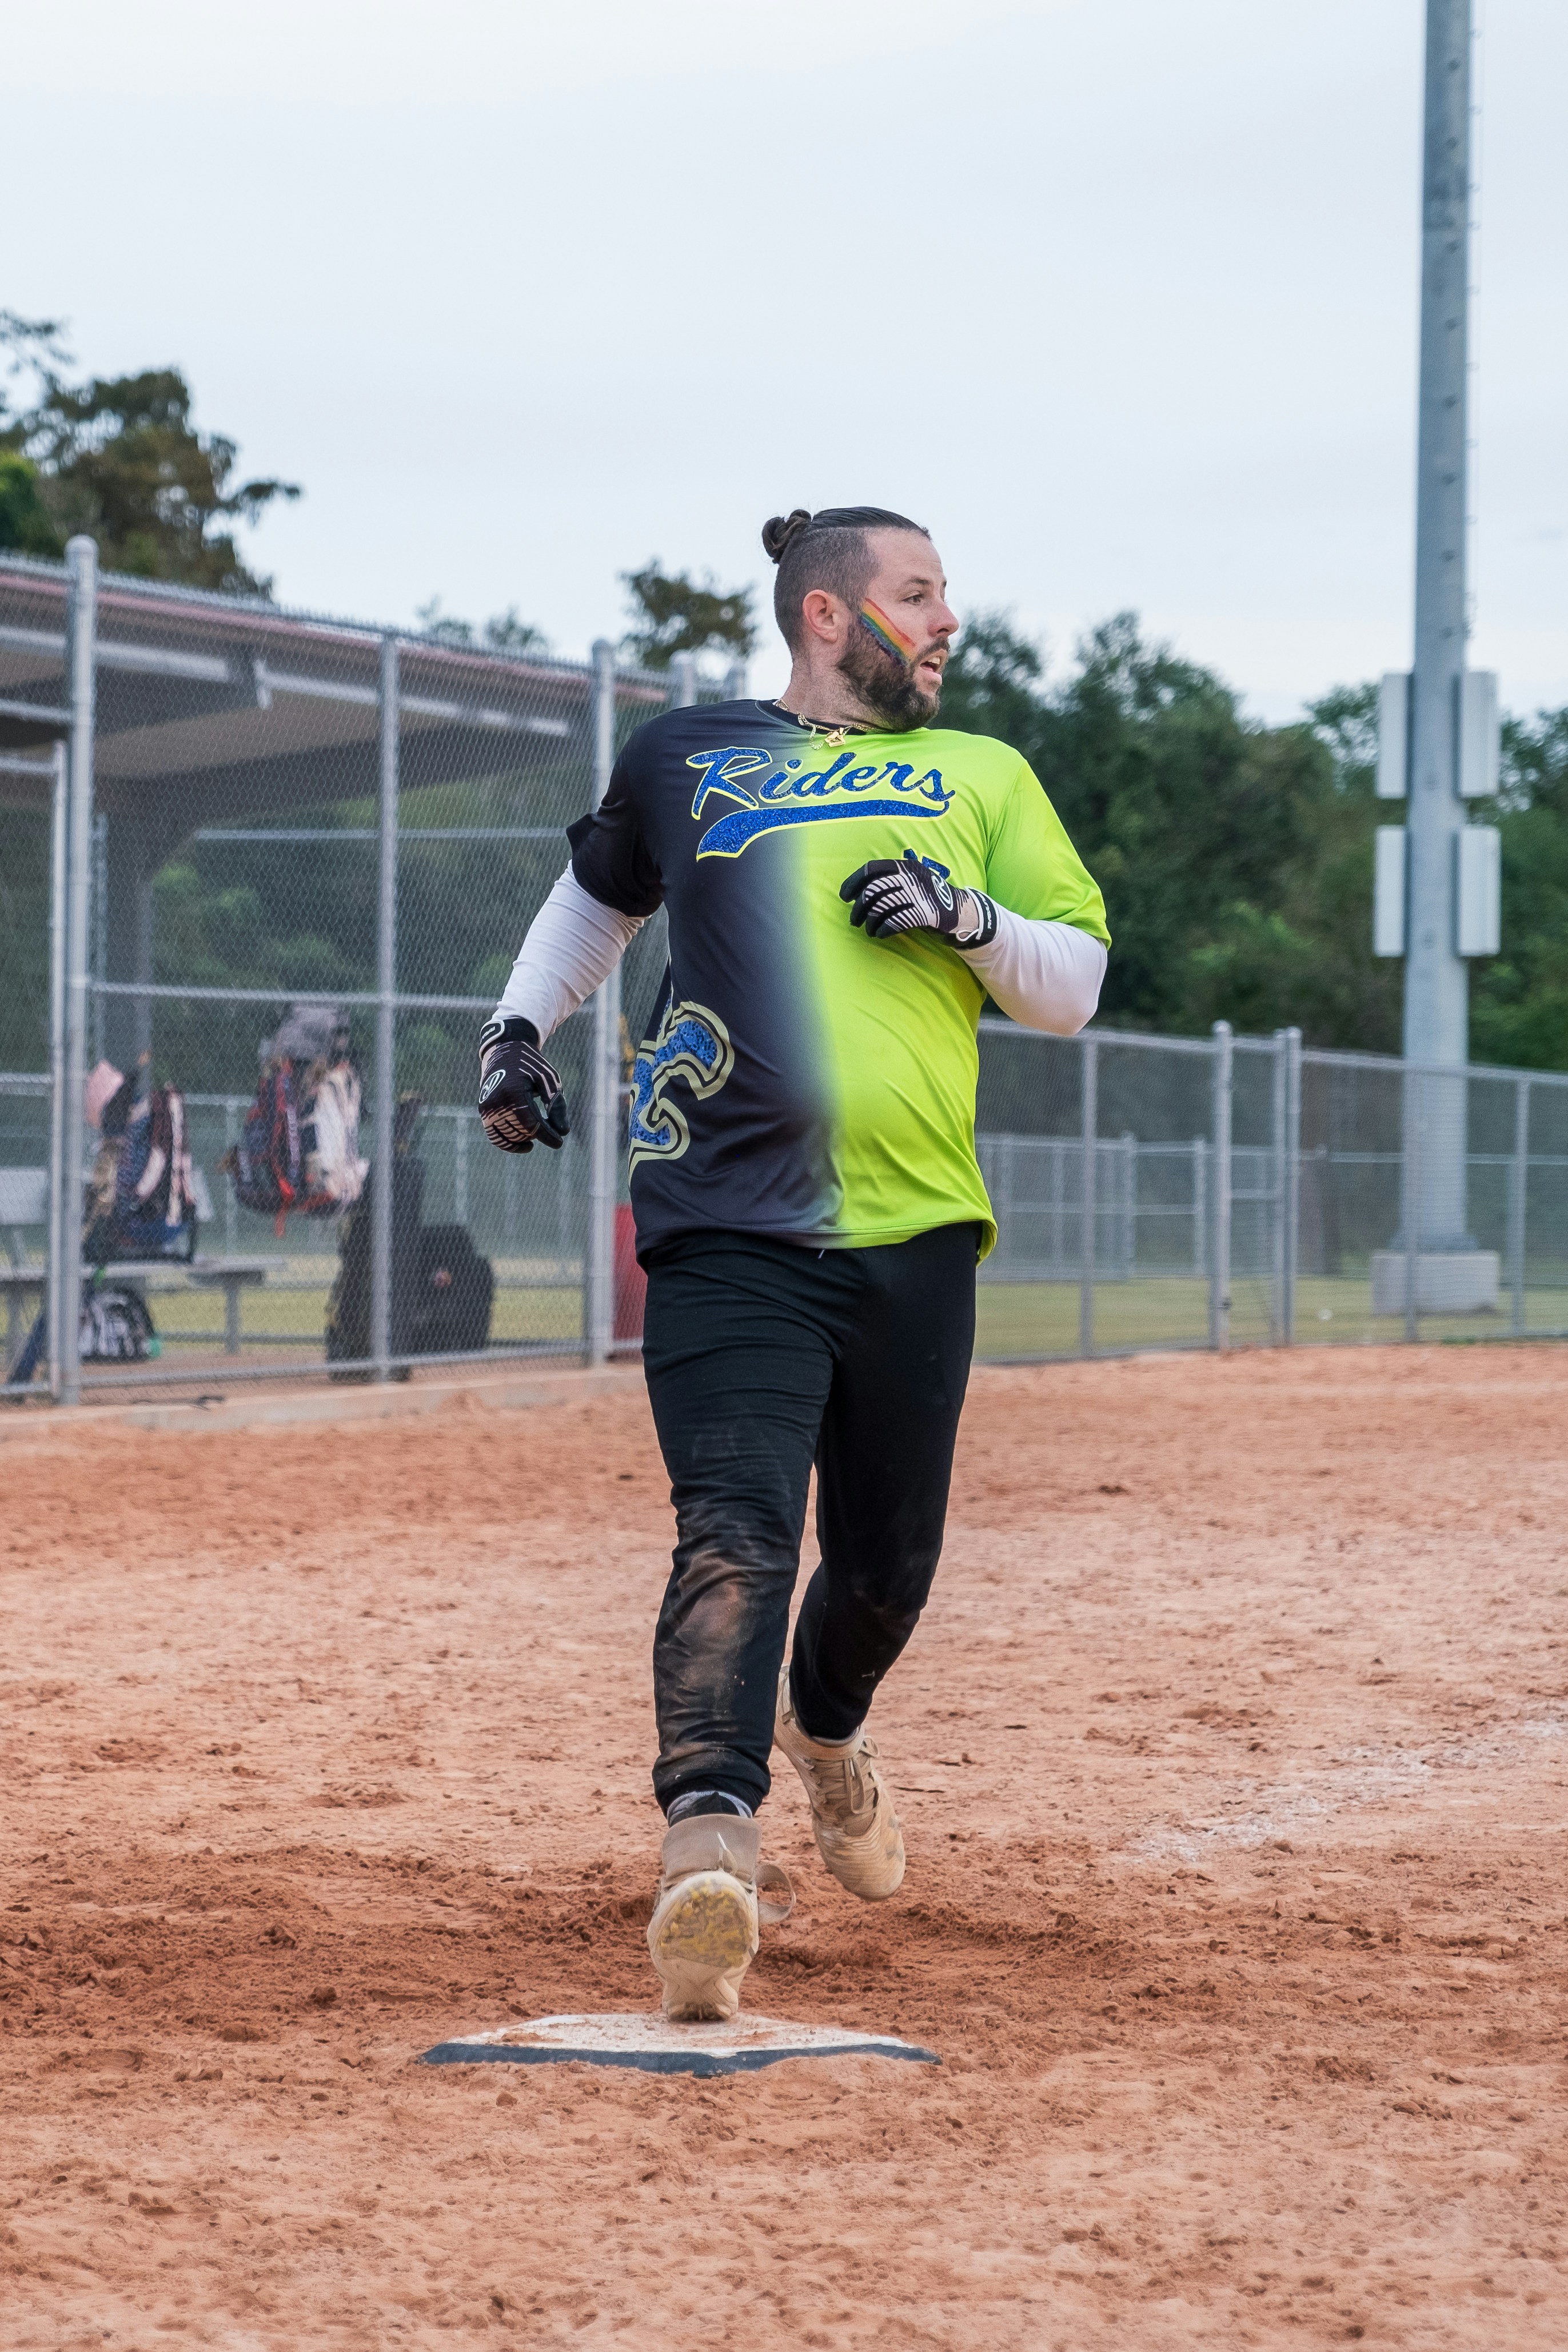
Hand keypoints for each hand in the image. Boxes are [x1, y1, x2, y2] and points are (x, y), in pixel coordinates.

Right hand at [477, 1016, 569, 1152]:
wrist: (504, 1050)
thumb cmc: (531, 1064)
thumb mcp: (548, 1080)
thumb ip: (556, 1106)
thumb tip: (563, 1132)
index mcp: (514, 1092)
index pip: (532, 1125)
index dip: (547, 1136)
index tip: (559, 1143)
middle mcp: (497, 1102)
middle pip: (521, 1132)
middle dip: (539, 1135)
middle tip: (551, 1130)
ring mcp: (487, 1108)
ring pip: (509, 1137)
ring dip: (525, 1139)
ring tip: (539, 1132)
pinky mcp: (483, 1111)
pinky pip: (495, 1136)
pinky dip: (509, 1144)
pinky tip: (526, 1144)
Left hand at [839, 851, 998, 946]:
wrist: (961, 914)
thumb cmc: (928, 900)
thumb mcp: (911, 883)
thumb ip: (889, 883)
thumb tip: (858, 894)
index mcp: (906, 866)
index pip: (871, 869)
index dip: (854, 882)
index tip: (845, 897)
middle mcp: (912, 876)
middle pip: (873, 890)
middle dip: (859, 908)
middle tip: (854, 920)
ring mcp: (920, 894)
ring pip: (882, 907)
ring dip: (870, 921)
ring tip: (869, 930)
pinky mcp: (926, 913)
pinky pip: (895, 921)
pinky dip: (883, 929)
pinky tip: (880, 934)